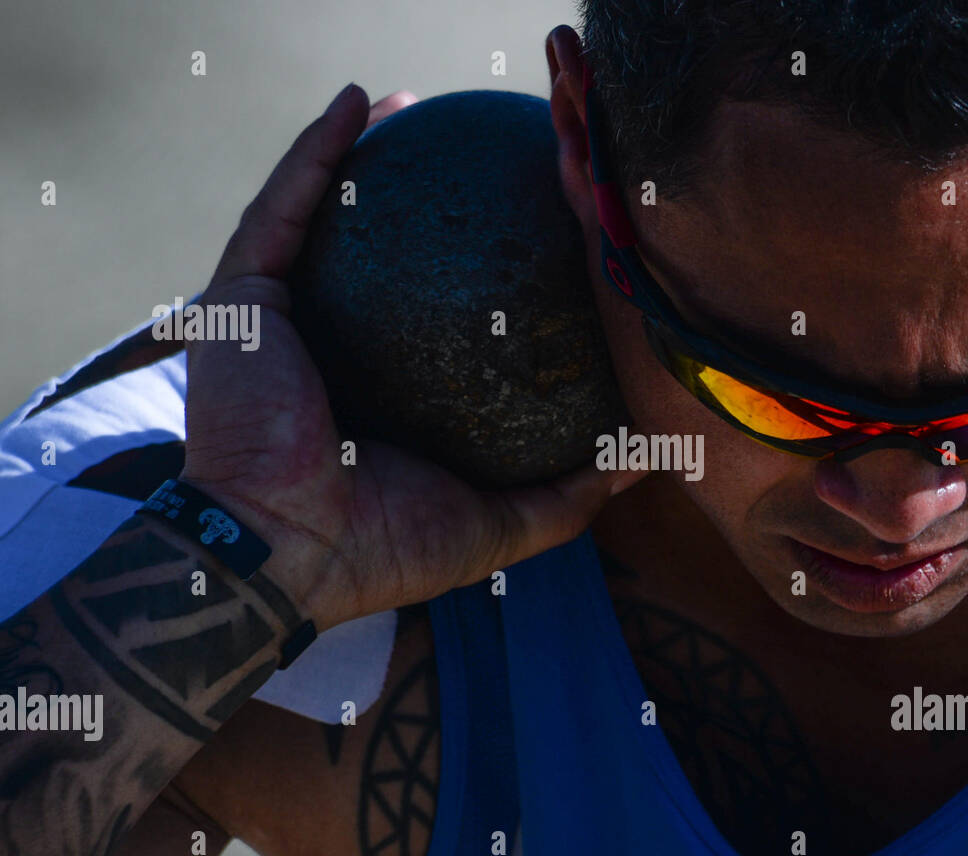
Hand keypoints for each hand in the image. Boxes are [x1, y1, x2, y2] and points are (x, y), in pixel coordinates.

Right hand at [181, 84, 644, 630]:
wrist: (285, 557)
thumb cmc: (385, 549)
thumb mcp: (499, 523)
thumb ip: (568, 494)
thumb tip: (643, 458)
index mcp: (381, 394)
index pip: (430, 317)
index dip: (473, 269)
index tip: (529, 231)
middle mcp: (330, 348)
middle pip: (373, 255)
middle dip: (414, 198)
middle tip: (475, 158)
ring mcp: (281, 319)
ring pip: (322, 215)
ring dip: (363, 152)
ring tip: (415, 104)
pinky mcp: (240, 299)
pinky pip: (280, 208)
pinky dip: (315, 151)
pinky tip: (359, 102)